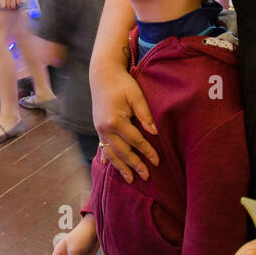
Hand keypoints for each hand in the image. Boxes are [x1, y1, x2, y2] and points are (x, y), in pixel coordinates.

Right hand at [91, 64, 158, 182]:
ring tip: (130, 179)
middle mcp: (105, 128)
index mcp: (116, 121)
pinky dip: (106, 157)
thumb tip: (155, 133)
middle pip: (122, 152)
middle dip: (134, 165)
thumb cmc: (122, 83)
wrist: (102, 75)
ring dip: (120, 167)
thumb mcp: (137, 96)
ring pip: (111, 153)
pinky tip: (107, 166)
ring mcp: (99, 129)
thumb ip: (145, 115)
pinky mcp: (98, 127)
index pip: (135, 141)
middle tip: (146, 177)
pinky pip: (102, 146)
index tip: (157, 161)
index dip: (147, 152)